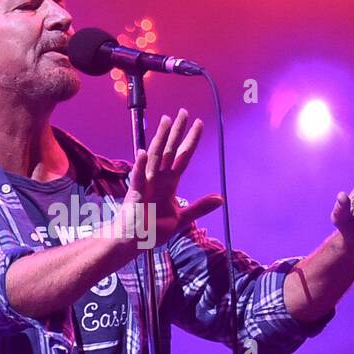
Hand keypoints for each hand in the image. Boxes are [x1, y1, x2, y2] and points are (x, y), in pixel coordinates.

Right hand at [111, 108, 222, 247]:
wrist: (134, 242)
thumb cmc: (153, 229)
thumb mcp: (181, 218)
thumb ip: (199, 207)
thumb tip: (220, 199)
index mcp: (170, 183)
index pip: (183, 157)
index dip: (191, 140)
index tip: (199, 123)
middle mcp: (158, 178)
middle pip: (169, 150)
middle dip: (177, 131)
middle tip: (184, 112)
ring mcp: (147, 183)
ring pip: (154, 157)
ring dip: (160, 139)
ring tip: (166, 121)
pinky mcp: (136, 194)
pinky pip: (138, 177)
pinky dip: (140, 165)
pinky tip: (143, 152)